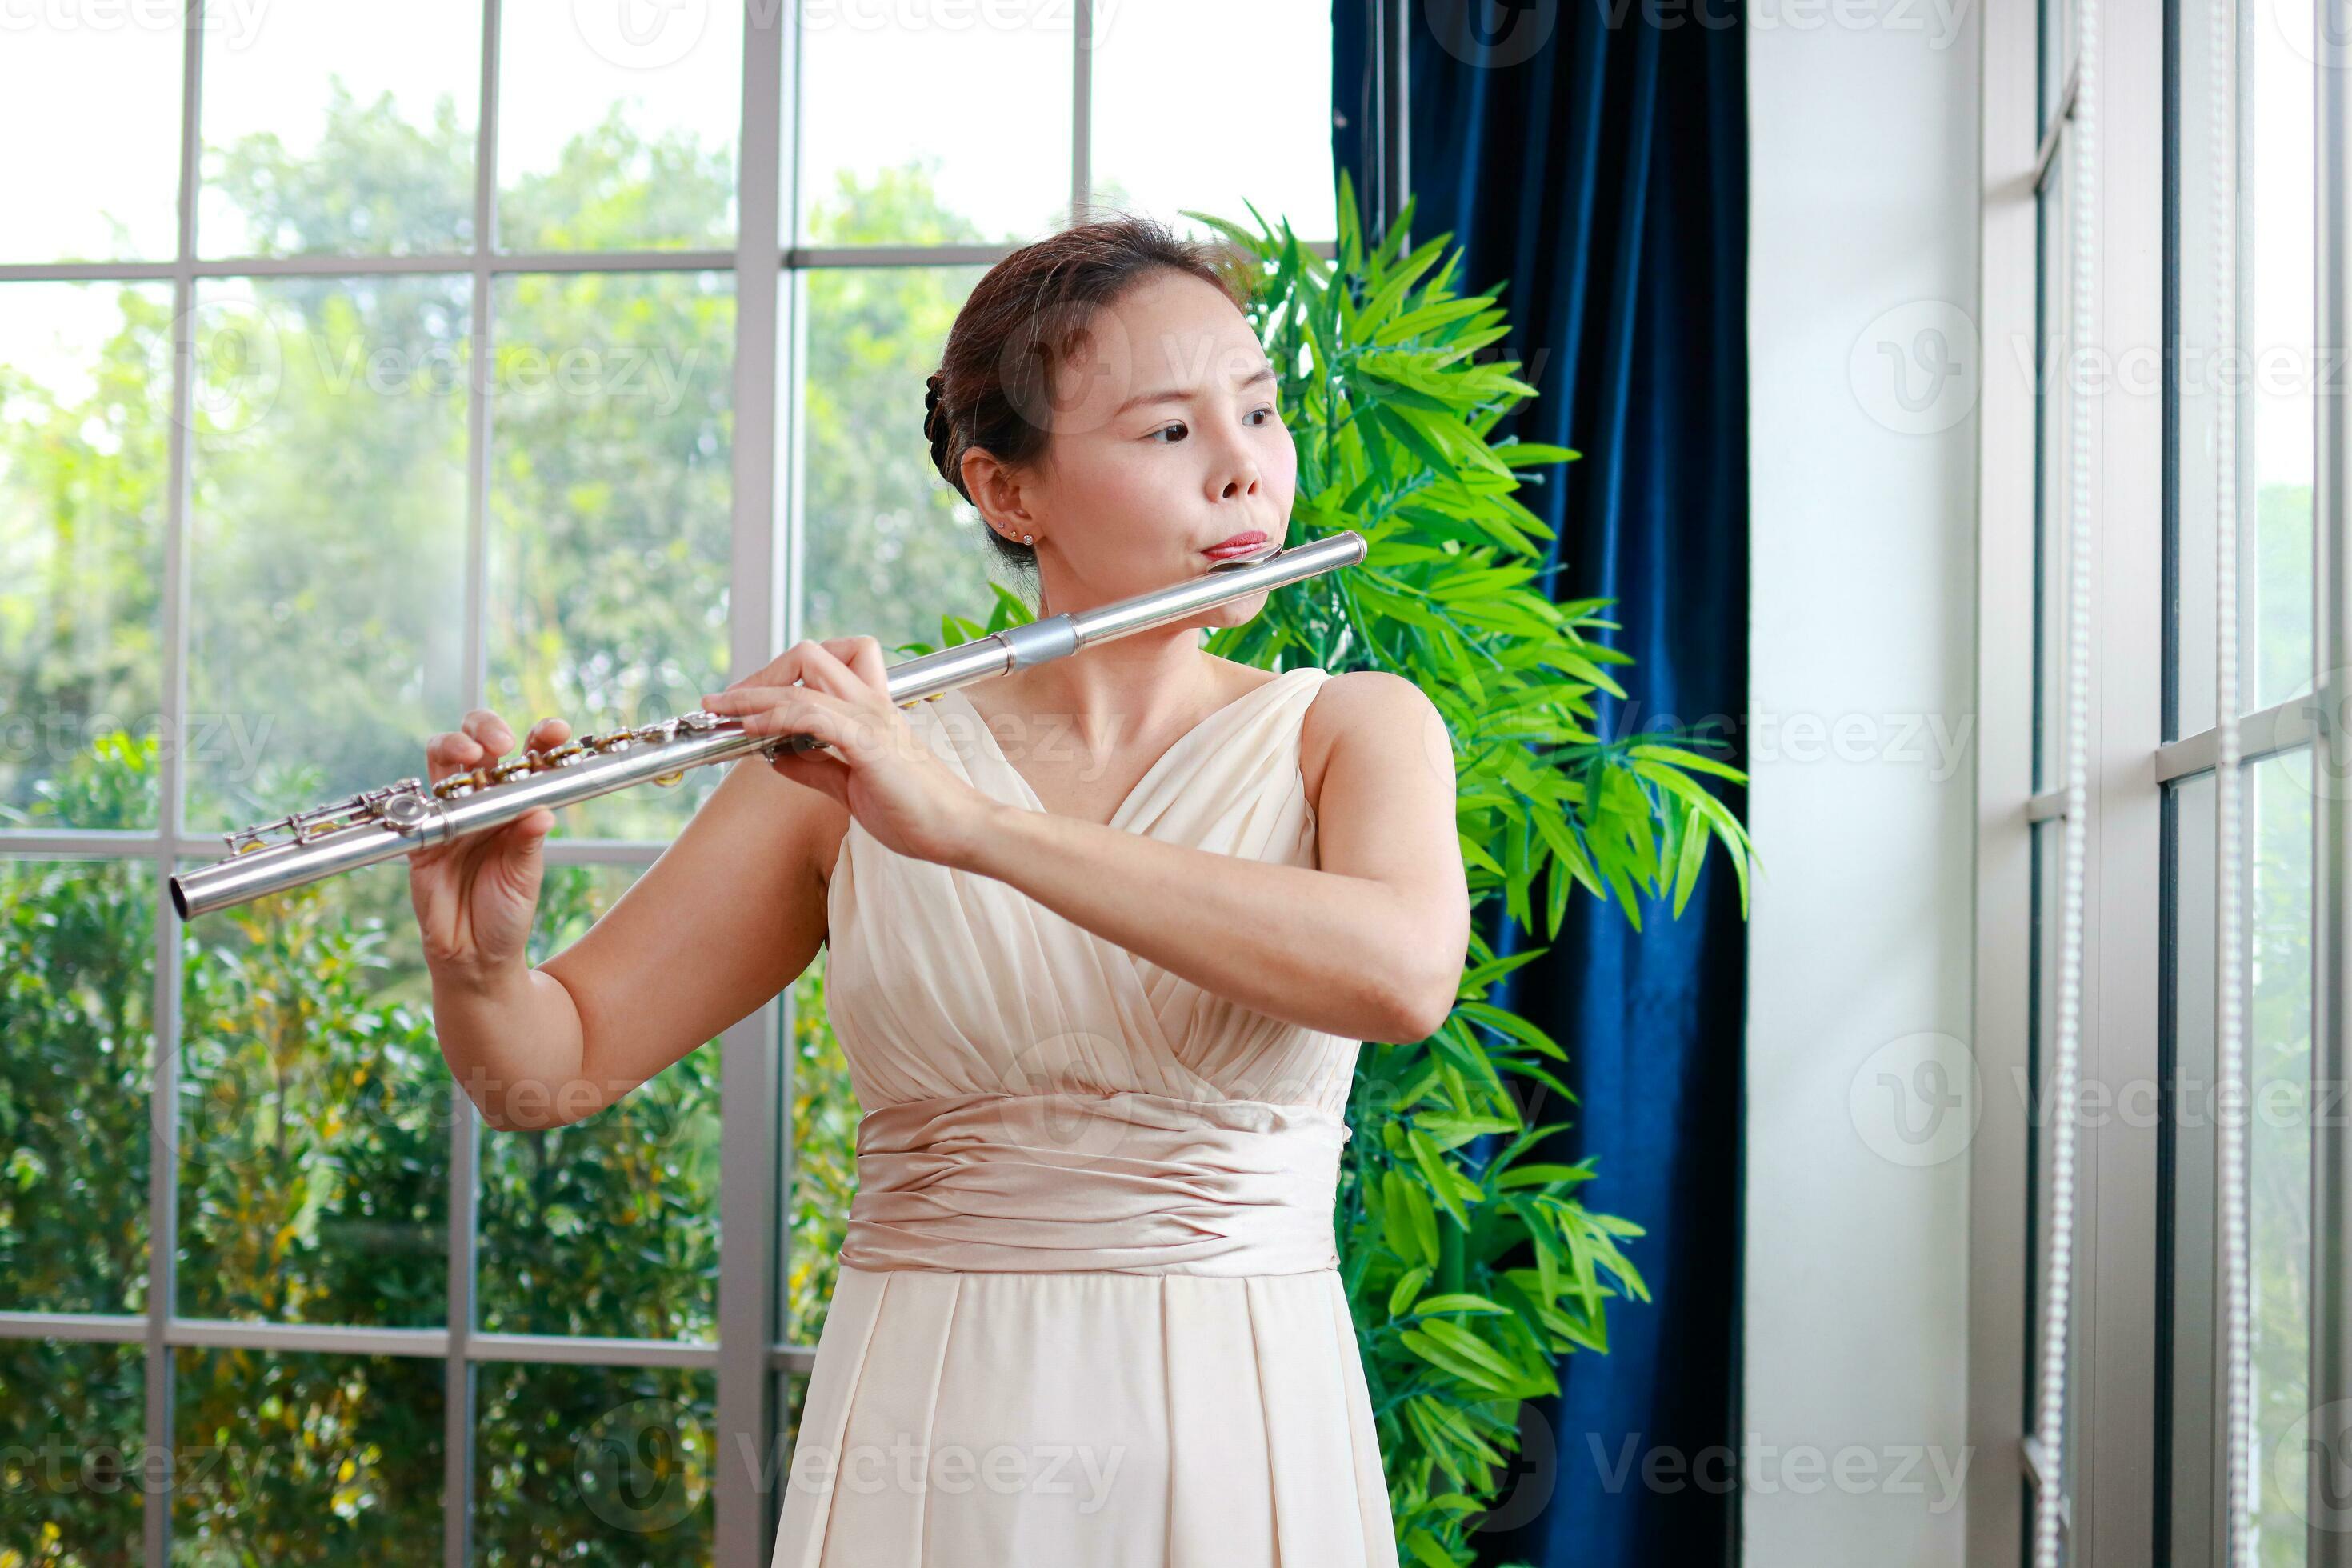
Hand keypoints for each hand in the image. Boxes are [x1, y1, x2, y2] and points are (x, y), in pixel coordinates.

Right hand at [408, 709, 566, 978]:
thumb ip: (527, 843)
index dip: (540, 739)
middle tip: (500, 741)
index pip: (527, 759)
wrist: (475, 954)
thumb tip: (542, 813)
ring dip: (454, 747)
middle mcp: (482, 802)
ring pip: (442, 761)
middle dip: (486, 728)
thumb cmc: (507, 911)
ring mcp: (449, 814)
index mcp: (516, 804)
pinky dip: (427, 799)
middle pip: (477, 744)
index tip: (555, 731)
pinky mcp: (421, 836)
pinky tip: (443, 802)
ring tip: (473, 753)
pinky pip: (418, 809)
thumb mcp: (524, 876)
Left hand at [699, 636, 1001, 866]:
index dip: (772, 680)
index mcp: (869, 711)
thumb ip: (813, 766)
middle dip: (760, 676)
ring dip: (754, 695)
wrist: (958, 831)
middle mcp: (870, 705)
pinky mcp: (871, 742)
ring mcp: (872, 719)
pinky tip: (752, 730)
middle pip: (808, 656)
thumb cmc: (915, 811)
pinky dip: (777, 717)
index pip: (818, 669)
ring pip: (803, 682)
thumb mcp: (850, 787)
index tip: (737, 706)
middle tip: (726, 704)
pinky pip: (814, 715)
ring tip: (721, 711)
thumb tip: (773, 755)